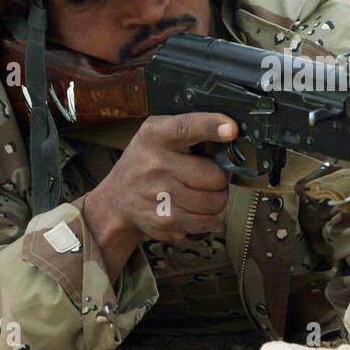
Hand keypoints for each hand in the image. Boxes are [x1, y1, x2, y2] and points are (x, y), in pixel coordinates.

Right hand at [85, 113, 235, 246]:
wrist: (118, 198)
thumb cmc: (147, 161)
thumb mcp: (158, 134)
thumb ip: (191, 131)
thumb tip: (231, 134)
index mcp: (156, 135)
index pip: (187, 127)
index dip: (211, 126)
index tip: (231, 129)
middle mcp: (156, 164)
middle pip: (214, 175)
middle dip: (221, 177)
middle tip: (212, 176)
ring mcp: (159, 195)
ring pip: (215, 202)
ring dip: (218, 199)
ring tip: (203, 192)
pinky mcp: (164, 221)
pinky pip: (206, 222)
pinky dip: (209, 218)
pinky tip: (196, 209)